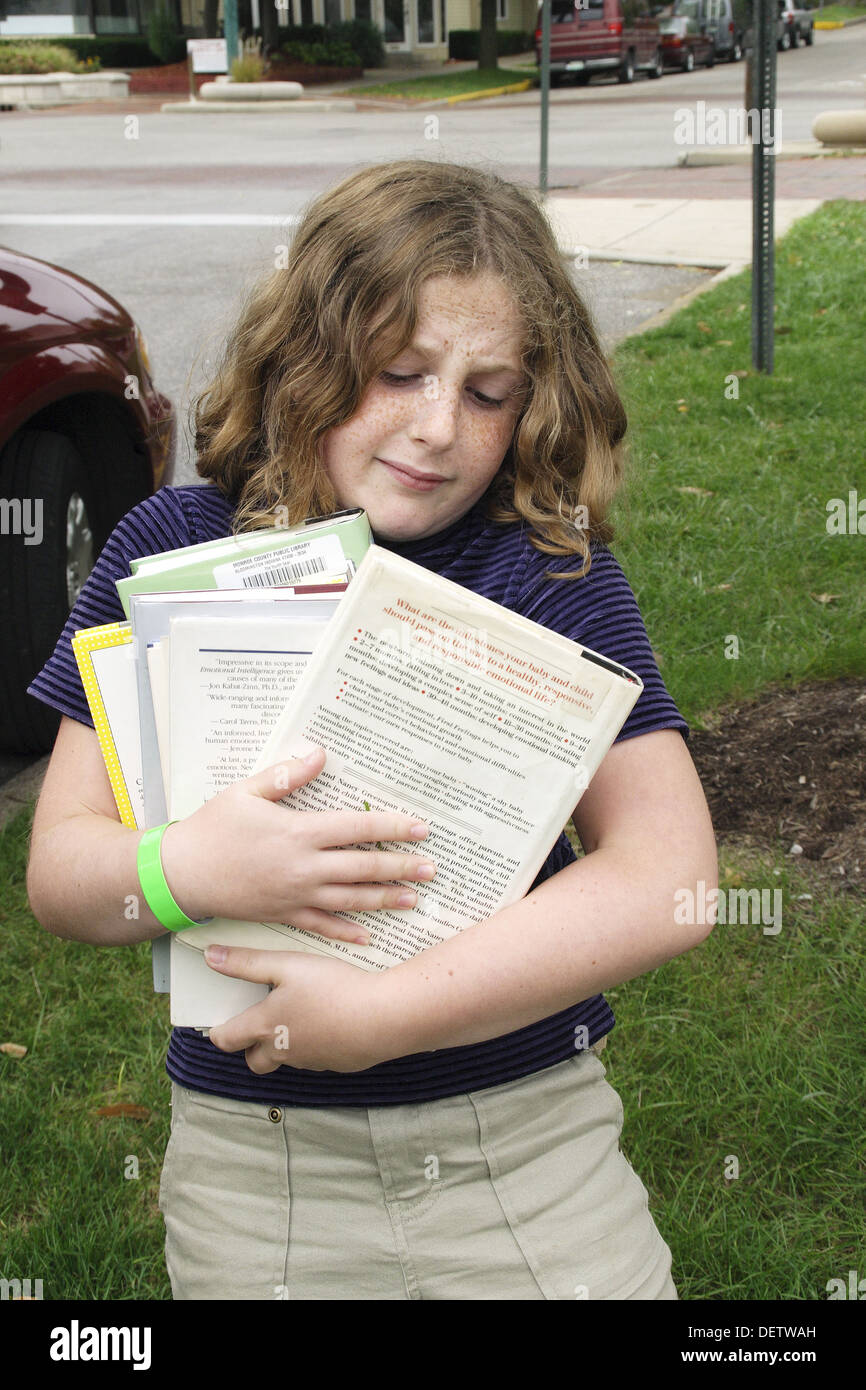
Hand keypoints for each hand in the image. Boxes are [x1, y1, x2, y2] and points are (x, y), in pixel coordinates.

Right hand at [159, 747, 435, 945]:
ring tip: (414, 898)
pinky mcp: (283, 914)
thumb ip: (286, 775)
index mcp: (299, 832)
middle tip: (432, 867)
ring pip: (351, 899)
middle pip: (363, 867)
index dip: (392, 828)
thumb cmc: (211, 829)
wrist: (181, 875)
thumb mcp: (246, 792)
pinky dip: (346, 932)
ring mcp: (296, 895)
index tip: (420, 829)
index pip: (357, 829)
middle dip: (401, 867)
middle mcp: (304, 867)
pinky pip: (321, 926)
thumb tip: (320, 754)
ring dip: (385, 898)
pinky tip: (368, 935)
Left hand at [204, 945, 390, 1073]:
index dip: (219, 1033)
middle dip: (251, 1048)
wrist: (384, 1016)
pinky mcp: (338, 1063)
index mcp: (266, 1026)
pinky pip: (318, 1057)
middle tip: (258, 1026)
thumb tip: (211, 958)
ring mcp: (312, 1061)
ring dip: (285, 1044)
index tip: (218, 1026)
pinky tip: (331, 1020)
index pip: (228, 1039)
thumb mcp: (288, 965)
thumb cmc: (333, 987)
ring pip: (287, 1059)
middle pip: (255, 1062)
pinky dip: (317, 1043)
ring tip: (300, 1015)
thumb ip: (247, 963)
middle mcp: (284, 1050)